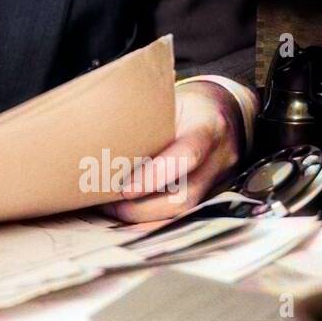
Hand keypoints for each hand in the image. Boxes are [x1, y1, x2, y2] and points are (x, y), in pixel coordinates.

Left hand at [101, 81, 243, 223]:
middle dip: (140, 207)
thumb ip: (146, 118)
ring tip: (110, 209)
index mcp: (207, 126)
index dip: (156, 176)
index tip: (125, 190)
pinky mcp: (208, 194)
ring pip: (182, 212)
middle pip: (183, 195)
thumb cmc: (186, 104)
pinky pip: (181, 215)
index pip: (188, 154)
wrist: (222, 113)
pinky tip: (127, 215)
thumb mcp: (170, 100)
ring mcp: (216, 180)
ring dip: (143, 217)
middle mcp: (217, 157)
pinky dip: (152, 220)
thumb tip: (99, 133)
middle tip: (105, 202)